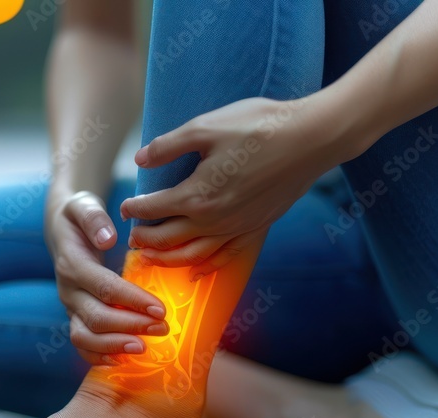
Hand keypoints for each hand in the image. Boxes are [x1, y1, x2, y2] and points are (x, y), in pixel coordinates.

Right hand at [46, 191, 167, 365]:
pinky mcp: (74, 316)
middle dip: (130, 326)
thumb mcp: (82, 205)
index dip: (131, 300)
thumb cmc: (78, 216)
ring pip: (84, 336)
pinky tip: (123, 360)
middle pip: (96, 317)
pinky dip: (99, 357)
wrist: (61, 230)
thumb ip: (94, 218)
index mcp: (71, 264)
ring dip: (114, 346)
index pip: (103, 287)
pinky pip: (81, 344)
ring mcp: (69, 306)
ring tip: (143, 348)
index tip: (160, 309)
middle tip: (163, 329)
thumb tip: (109, 238)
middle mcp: (68, 290)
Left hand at [121, 96, 347, 277]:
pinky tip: (195, 271)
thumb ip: (168, 146)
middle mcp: (213, 220)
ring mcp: (236, 228)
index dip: (134, 209)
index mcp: (196, 195)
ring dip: (167, 259)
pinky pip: (225, 257)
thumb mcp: (205, 127)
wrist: (313, 137)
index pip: (152, 209)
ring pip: (192, 256)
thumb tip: (140, 160)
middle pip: (166, 240)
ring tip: (151, 256)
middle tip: (131, 236)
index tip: (125, 206)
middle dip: (144, 239)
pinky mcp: (256, 228)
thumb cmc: (258, 126)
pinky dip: (206, 267)